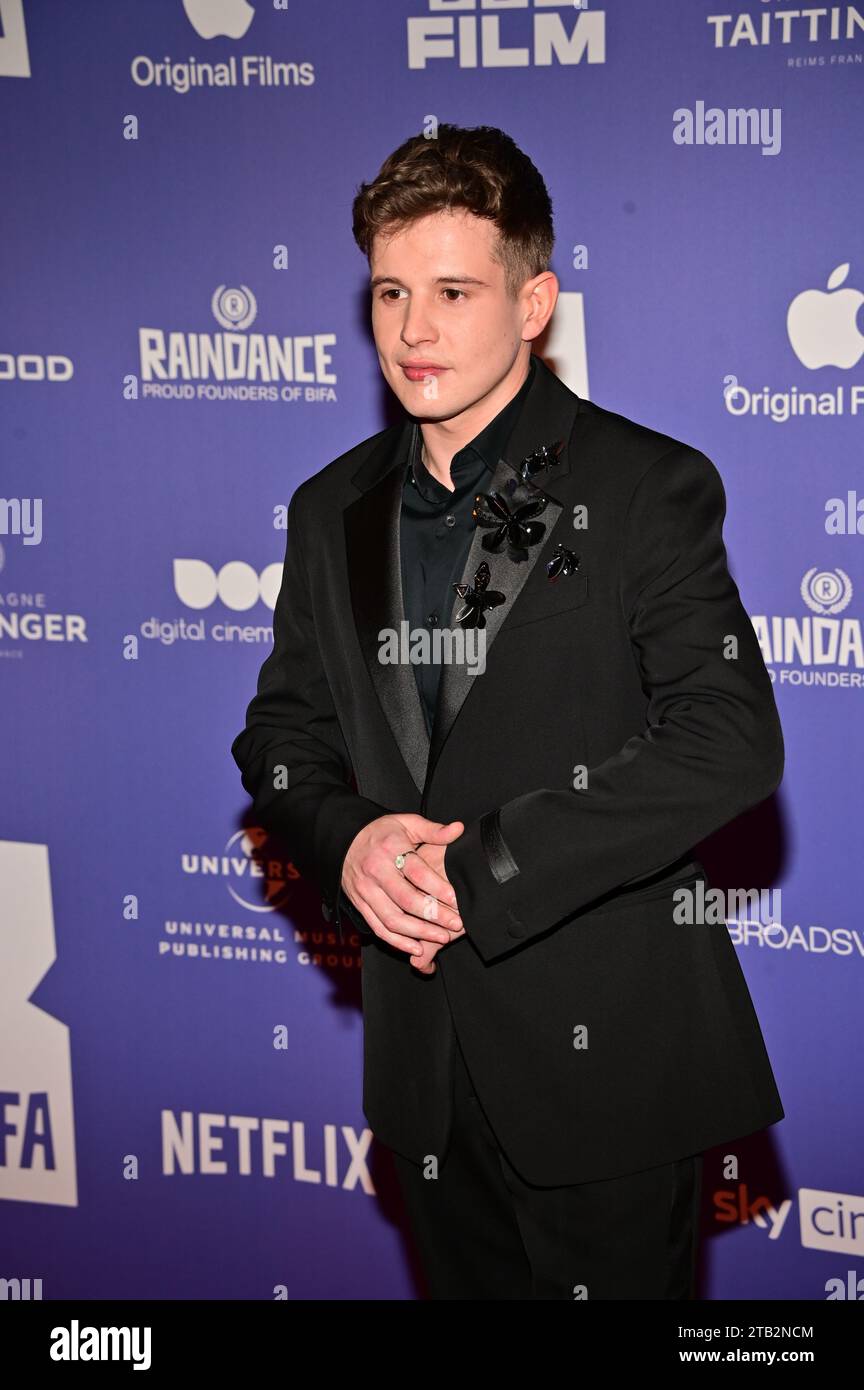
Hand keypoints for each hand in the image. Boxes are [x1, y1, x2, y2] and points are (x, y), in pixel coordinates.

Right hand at [342, 814, 464, 958]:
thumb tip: (458, 829)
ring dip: (418, 932)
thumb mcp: (406, 823)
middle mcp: (376, 871)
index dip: (439, 888)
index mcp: (391, 848)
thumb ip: (433, 830)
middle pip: (406, 900)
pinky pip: (378, 928)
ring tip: (441, 938)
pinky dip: (397, 942)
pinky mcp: (359, 904)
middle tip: (455, 923)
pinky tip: (416, 948)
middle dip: (433, 915)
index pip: (418, 873)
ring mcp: (366, 890)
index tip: (458, 900)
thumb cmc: (382, 832)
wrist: (344, 839)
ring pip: (392, 919)